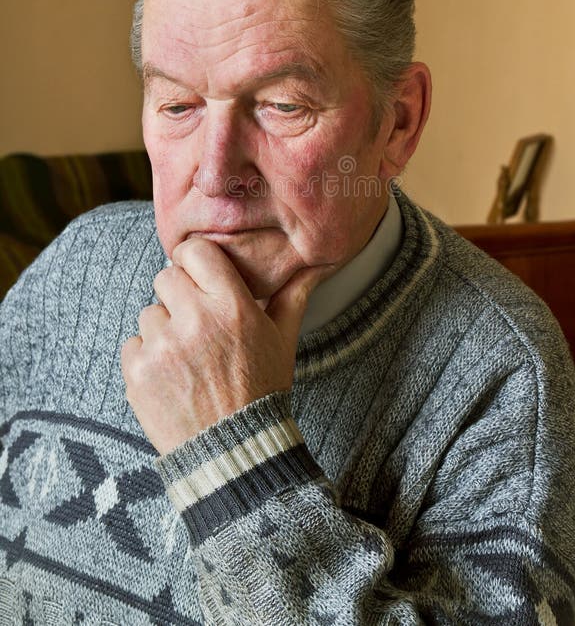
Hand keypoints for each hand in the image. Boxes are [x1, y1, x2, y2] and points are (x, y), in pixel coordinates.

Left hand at [121, 236, 327, 454]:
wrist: (233, 453)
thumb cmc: (261, 391)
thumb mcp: (283, 340)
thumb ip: (292, 296)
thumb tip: (312, 266)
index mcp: (233, 305)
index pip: (194, 251)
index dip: (193, 261)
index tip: (197, 276)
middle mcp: (196, 319)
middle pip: (166, 276)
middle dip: (178, 296)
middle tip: (195, 323)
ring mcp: (163, 346)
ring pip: (149, 312)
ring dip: (163, 330)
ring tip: (187, 359)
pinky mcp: (138, 371)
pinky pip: (133, 344)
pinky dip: (147, 358)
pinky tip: (171, 377)